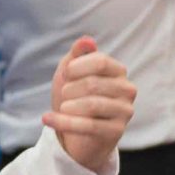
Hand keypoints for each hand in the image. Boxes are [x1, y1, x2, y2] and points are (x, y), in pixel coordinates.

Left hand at [45, 37, 134, 169]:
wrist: (77, 133)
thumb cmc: (75, 98)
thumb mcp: (71, 72)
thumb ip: (78, 54)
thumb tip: (87, 40)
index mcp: (118, 71)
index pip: (100, 61)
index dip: (76, 67)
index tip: (66, 75)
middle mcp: (127, 89)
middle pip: (93, 84)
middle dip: (69, 89)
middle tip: (64, 94)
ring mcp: (124, 111)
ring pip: (91, 105)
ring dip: (67, 106)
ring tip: (62, 107)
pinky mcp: (116, 131)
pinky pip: (88, 125)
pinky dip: (63, 122)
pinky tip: (47, 118)